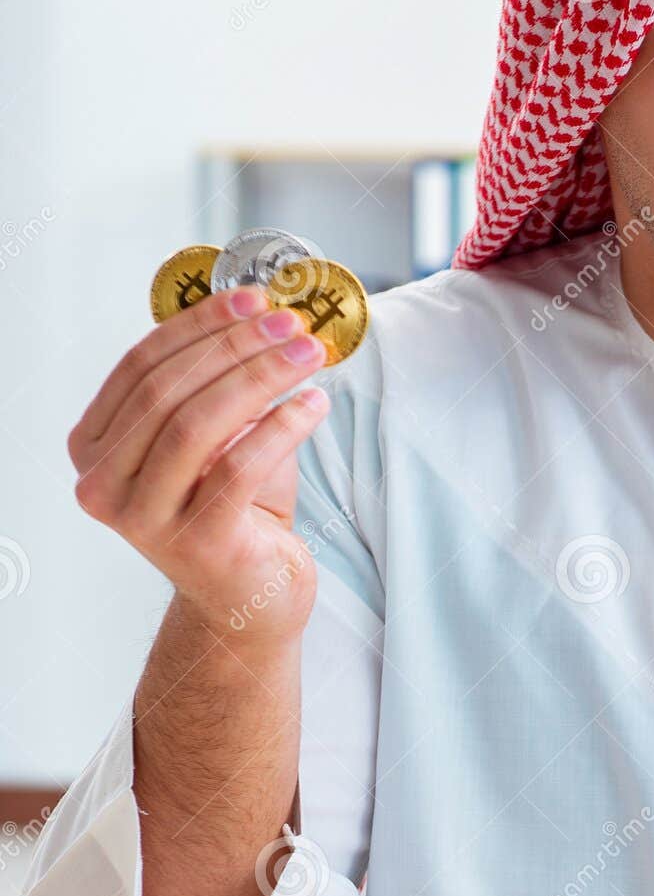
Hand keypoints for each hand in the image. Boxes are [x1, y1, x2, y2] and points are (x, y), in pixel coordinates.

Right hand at [68, 285, 330, 640]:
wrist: (250, 597)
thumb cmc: (235, 508)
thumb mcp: (215, 438)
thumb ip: (215, 384)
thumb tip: (261, 315)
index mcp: (96, 447)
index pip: (140, 367)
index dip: (198, 325)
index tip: (253, 298)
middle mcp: (104, 483)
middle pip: (168, 391)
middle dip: (236, 346)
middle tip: (292, 323)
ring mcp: (145, 518)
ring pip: (199, 425)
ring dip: (262, 378)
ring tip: (311, 354)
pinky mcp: (196, 542)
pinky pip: (239, 465)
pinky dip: (283, 426)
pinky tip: (315, 403)